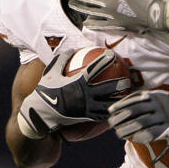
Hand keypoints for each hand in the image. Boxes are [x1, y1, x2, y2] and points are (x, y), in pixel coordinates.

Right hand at [17, 50, 132, 138]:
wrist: (39, 116)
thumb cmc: (44, 93)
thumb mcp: (50, 74)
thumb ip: (61, 60)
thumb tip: (71, 49)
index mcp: (77, 83)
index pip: (94, 68)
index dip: (105, 60)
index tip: (113, 55)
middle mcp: (84, 95)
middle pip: (107, 88)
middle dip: (120, 83)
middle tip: (129, 78)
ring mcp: (86, 108)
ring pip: (108, 103)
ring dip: (119, 99)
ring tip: (129, 96)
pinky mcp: (86, 118)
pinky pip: (102, 115)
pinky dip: (111, 111)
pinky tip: (119, 109)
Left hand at [108, 90, 168, 144]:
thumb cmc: (166, 108)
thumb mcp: (156, 98)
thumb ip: (141, 100)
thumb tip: (118, 108)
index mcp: (154, 96)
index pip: (133, 100)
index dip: (120, 105)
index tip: (110, 111)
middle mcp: (159, 105)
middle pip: (135, 111)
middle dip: (121, 118)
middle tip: (112, 124)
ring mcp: (163, 117)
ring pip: (141, 123)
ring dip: (127, 129)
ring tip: (118, 133)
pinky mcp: (167, 128)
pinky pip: (151, 133)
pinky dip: (140, 136)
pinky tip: (132, 139)